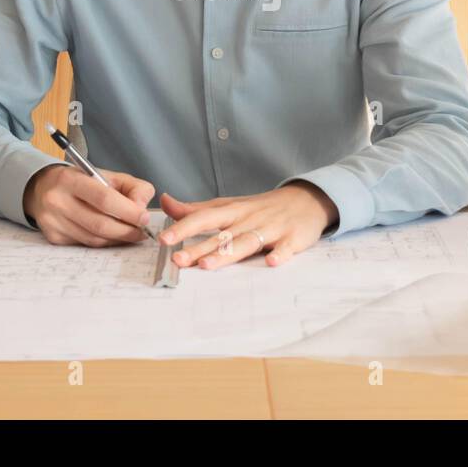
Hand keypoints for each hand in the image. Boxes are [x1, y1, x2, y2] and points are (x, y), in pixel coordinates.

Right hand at [23, 165, 155, 246]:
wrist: (43, 188)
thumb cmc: (80, 181)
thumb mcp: (106, 174)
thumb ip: (132, 187)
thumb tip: (142, 207)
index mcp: (70, 179)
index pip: (103, 198)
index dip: (128, 210)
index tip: (145, 218)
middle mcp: (57, 201)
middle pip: (100, 223)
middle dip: (127, 230)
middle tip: (142, 231)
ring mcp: (53, 222)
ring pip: (94, 238)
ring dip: (118, 239)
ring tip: (132, 234)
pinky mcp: (54, 237)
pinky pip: (86, 244)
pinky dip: (105, 242)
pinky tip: (113, 236)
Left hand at [158, 182, 338, 269]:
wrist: (304, 200)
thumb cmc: (260, 207)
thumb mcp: (228, 205)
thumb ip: (196, 209)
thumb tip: (165, 203)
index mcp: (232, 211)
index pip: (204, 218)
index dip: (183, 228)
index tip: (163, 239)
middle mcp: (248, 219)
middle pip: (222, 235)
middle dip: (199, 247)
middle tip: (177, 260)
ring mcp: (271, 229)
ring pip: (247, 242)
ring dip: (228, 254)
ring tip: (208, 266)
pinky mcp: (292, 239)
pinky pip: (286, 248)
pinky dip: (280, 254)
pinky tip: (271, 262)